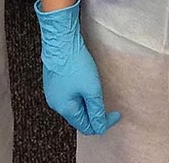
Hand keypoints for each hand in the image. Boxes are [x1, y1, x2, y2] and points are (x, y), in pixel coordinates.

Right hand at [35, 0, 120, 135]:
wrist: (61, 41)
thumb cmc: (75, 63)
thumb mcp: (92, 89)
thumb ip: (96, 110)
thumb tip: (100, 128)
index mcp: (64, 108)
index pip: (86, 126)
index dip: (103, 123)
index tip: (116, 113)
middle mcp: (56, 103)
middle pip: (79, 117)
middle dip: (94, 113)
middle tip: (107, 102)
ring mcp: (53, 92)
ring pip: (74, 105)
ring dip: (87, 103)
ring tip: (96, 91)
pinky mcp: (53, 82)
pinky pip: (68, 95)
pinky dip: (79, 94)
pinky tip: (85, 84)